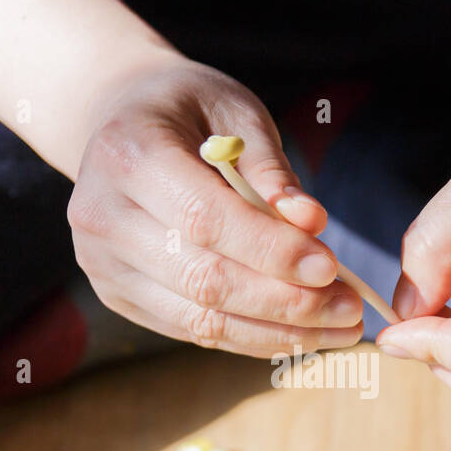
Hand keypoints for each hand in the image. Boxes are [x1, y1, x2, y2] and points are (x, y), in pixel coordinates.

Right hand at [66, 54, 363, 355]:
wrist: (120, 124)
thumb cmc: (189, 113)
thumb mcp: (235, 114)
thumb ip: (270, 170)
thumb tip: (312, 225)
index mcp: (128, 154)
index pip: (204, 219)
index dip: (271, 250)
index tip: (330, 267)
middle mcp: (102, 216)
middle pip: (202, 280)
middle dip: (284, 302)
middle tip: (349, 308)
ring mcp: (103, 264)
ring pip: (199, 319)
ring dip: (276, 332)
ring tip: (338, 328)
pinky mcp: (118, 296)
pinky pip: (193, 331)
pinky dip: (252, 337)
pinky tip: (300, 333)